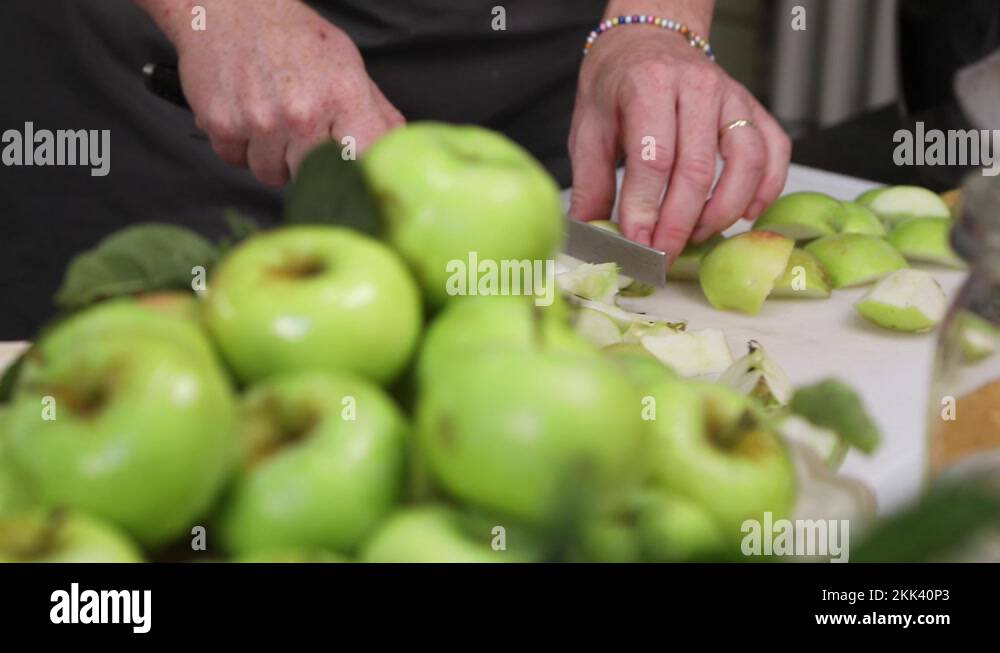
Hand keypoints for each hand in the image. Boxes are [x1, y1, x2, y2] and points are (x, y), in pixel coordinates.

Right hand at [141, 0, 402, 185]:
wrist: (229, 6)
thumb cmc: (293, 36)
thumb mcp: (348, 66)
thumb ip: (376, 114)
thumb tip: (396, 153)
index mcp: (343, 97)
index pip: (364, 163)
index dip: (357, 176)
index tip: (350, 175)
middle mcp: (302, 113)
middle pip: (313, 179)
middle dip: (308, 167)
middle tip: (303, 137)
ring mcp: (260, 121)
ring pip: (272, 175)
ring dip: (273, 158)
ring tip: (272, 120)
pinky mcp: (221, 123)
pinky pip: (236, 160)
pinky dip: (240, 145)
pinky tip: (245, 113)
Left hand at [568, 25, 790, 257]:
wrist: (648, 42)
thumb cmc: (617, 87)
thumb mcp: (588, 128)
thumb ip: (591, 183)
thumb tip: (590, 236)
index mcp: (648, 85)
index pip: (652, 158)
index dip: (646, 209)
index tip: (639, 245)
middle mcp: (696, 86)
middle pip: (697, 167)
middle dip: (680, 222)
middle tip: (664, 256)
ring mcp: (732, 96)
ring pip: (745, 162)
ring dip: (723, 211)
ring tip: (698, 237)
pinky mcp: (754, 108)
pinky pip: (775, 151)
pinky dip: (766, 189)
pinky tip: (745, 214)